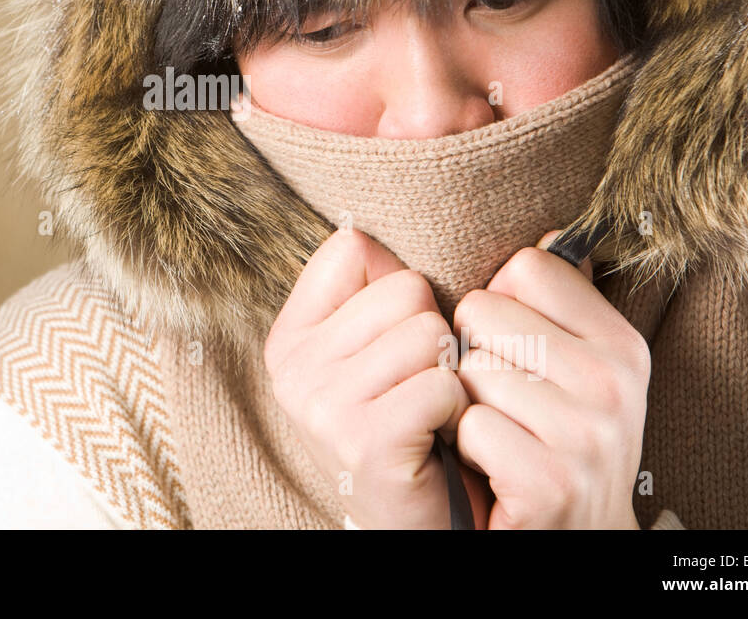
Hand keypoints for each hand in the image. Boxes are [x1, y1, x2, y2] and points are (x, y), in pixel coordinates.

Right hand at [265, 228, 491, 528]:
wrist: (421, 519)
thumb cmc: (410, 421)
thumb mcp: (374, 348)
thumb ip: (371, 287)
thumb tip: (365, 229)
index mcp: (290, 336)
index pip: (353, 248)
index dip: (397, 289)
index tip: (393, 342)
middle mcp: (292, 368)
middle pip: (404, 288)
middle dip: (433, 333)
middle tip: (420, 385)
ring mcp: (322, 407)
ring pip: (430, 333)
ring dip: (449, 372)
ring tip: (430, 412)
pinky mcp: (365, 441)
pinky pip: (444, 384)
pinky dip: (457, 409)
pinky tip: (439, 437)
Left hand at [452, 230, 649, 528]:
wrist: (576, 539)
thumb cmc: (557, 440)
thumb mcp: (578, 367)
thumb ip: (563, 300)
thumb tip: (554, 230)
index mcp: (622, 343)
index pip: (527, 266)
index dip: (498, 305)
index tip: (513, 349)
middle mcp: (616, 383)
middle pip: (484, 312)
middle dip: (473, 354)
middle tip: (502, 400)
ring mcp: (588, 435)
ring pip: (469, 369)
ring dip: (466, 404)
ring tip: (501, 433)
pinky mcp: (551, 482)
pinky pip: (467, 424)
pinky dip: (465, 447)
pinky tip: (495, 466)